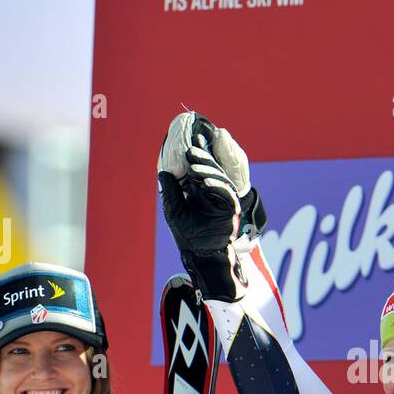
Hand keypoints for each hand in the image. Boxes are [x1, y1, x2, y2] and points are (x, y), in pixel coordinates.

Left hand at [157, 113, 245, 300]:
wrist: (200, 253)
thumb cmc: (187, 234)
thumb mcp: (173, 208)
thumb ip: (171, 191)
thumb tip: (163, 172)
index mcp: (200, 189)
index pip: (200, 167)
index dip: (197, 153)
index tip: (191, 140)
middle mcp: (213, 191)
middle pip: (210, 168)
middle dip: (201, 157)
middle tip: (191, 149)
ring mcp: (223, 199)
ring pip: (218, 178)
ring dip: (207, 170)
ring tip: (194, 167)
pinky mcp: (230, 208)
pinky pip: (225, 193)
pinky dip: (216, 186)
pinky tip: (205, 183)